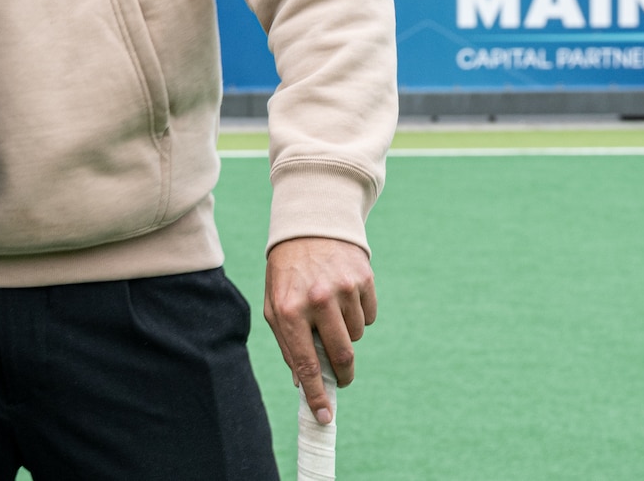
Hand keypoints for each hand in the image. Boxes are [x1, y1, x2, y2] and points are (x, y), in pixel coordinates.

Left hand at [264, 236, 376, 425]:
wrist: (308, 226)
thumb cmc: (287, 272)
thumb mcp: (274, 304)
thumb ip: (287, 343)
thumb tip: (302, 383)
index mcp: (288, 309)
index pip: (305, 363)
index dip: (316, 394)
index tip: (324, 417)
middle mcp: (316, 300)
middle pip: (341, 356)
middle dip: (343, 373)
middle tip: (341, 376)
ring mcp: (342, 289)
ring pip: (356, 336)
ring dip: (346, 333)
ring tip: (330, 310)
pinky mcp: (363, 279)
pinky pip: (369, 317)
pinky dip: (358, 315)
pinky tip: (343, 295)